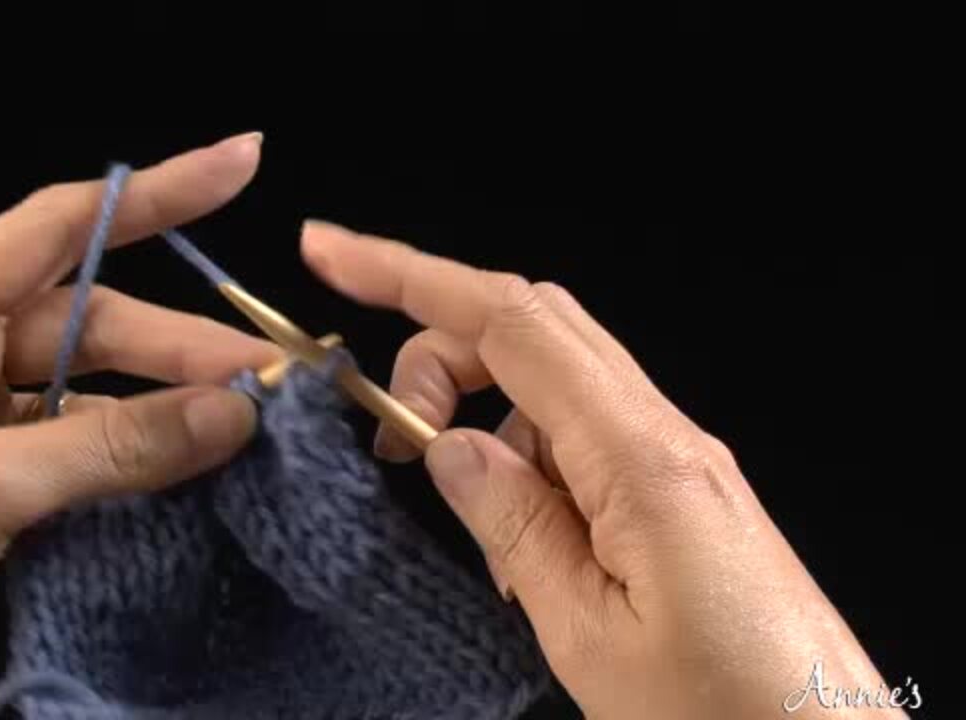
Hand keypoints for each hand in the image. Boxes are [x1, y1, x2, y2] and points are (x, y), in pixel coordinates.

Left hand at [0, 133, 280, 718]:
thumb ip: (111, 446)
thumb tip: (236, 411)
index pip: (58, 229)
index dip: (158, 195)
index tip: (244, 164)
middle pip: (93, 322)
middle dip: (181, 346)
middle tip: (274, 376)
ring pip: (95, 390)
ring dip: (167, 406)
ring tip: (252, 425)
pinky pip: (84, 448)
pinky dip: (139, 457)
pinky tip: (198, 467)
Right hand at [300, 221, 907, 719]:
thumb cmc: (725, 711)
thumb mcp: (589, 635)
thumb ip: (514, 528)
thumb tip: (451, 447)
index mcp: (640, 457)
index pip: (510, 323)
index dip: (411, 275)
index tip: (331, 254)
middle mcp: (664, 436)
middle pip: (530, 333)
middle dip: (438, 355)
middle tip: (387, 433)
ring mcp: (676, 459)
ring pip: (550, 388)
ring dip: (483, 424)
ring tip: (468, 525)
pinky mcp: (677, 491)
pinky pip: (580, 443)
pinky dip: (527, 469)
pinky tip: (525, 554)